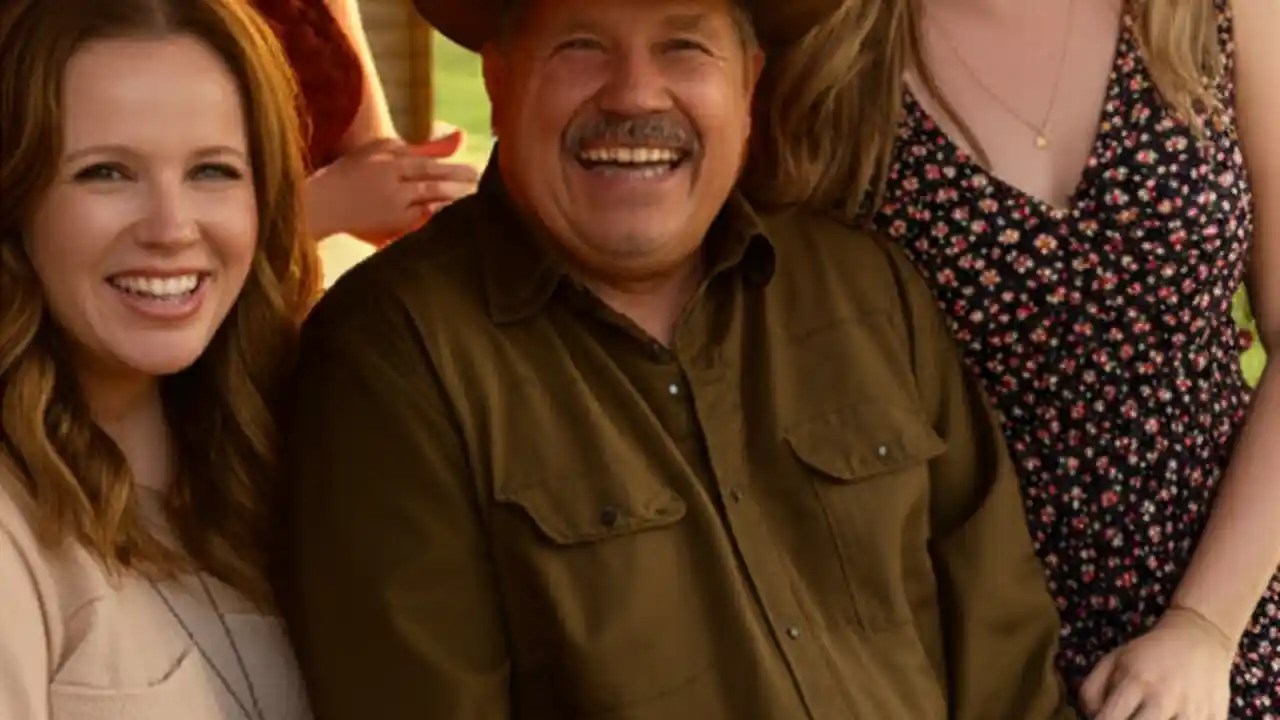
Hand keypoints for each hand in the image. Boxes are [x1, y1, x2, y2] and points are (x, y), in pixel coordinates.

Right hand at [305, 132, 479, 246]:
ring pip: (430, 203)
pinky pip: (421, 221)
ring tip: (475, 200)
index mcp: (389, 160)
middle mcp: (391, 182)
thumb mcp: (382, 150)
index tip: (475, 170)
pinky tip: (456, 219)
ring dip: (455, 202)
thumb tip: (457, 136)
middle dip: (460, 185)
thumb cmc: (353, 172)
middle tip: (481, 186)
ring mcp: (391, 205)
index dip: (454, 168)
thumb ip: (418, 146)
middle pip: (433, 183)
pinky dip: (439, 218)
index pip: (428, 164)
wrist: (323, 202)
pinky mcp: (390, 224)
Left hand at [1079, 607, 1234, 719]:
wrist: (1200, 639)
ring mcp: (1194, 713)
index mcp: (1136, 682)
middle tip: (1126, 719)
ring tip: (1147, 717)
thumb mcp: (1112, 661)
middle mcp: (1165, 699)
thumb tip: (1091, 719)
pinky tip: (1170, 718)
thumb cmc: (1148, 654)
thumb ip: (1091, 692)